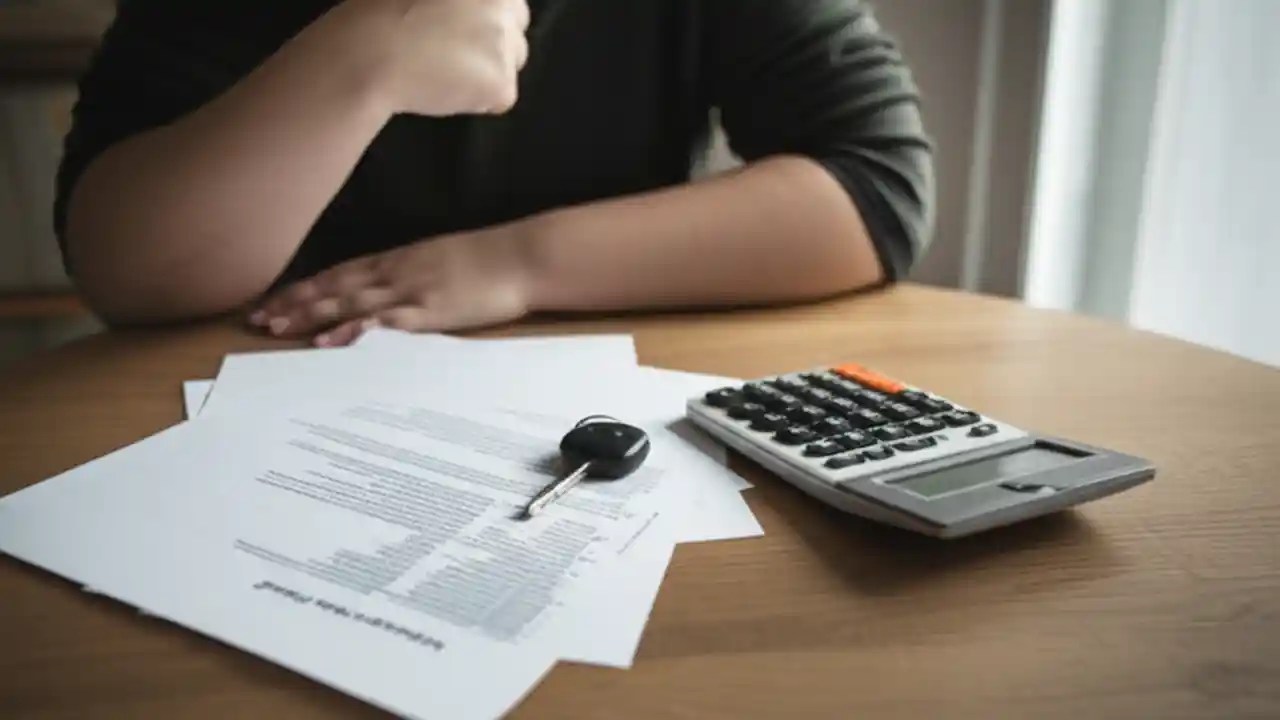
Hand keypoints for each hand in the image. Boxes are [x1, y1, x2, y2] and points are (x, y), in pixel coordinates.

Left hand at [249, 224, 536, 345]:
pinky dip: (351, 331)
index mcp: (398, 259)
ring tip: (274, 327)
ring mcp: (409, 290)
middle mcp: (394, 271)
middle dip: (293, 301)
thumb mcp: (442, 259)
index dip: (304, 286)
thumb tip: (392, 292)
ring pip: (347, 302)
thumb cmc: (489, 260)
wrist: (521, 256)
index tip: (273, 298)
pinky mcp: (428, 311)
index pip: (339, 273)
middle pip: (333, 286)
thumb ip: (414, 273)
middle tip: (255, 317)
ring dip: (308, 314)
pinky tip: (327, 340)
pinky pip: (381, 323)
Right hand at [361, 0, 530, 115]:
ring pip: (512, 62)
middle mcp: (506, 3)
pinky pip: (502, 97)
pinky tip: (445, 89)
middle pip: (516, 27)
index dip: (482, 15)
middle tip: (452, 50)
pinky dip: (479, 100)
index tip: (457, 26)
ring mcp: (508, 43)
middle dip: (493, 40)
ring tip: (444, 69)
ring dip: (487, 68)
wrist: (370, 50)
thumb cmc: (379, 9)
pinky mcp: (502, 82)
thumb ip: (453, 1)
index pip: (508, 1)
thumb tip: (455, 17)